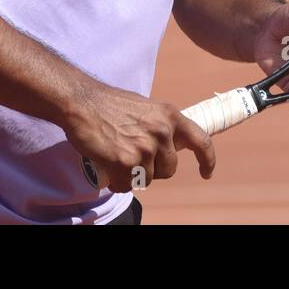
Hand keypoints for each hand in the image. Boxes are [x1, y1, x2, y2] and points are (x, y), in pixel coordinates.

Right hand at [64, 81, 215, 192]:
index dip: (207, 160)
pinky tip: (109, 168)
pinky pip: (127, 186)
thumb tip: (172, 145)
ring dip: (133, 175)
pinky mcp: (126, 162)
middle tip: (134, 157)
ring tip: (117, 157)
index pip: (201, 140)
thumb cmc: (109, 105)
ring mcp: (145, 148)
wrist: (81, 103)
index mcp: (170, 116)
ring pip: (148, 179)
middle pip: (169, 169)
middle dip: (154, 169)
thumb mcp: (146, 108)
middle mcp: (162, 132)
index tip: (206, 173)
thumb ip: (161, 125)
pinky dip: (118, 182)